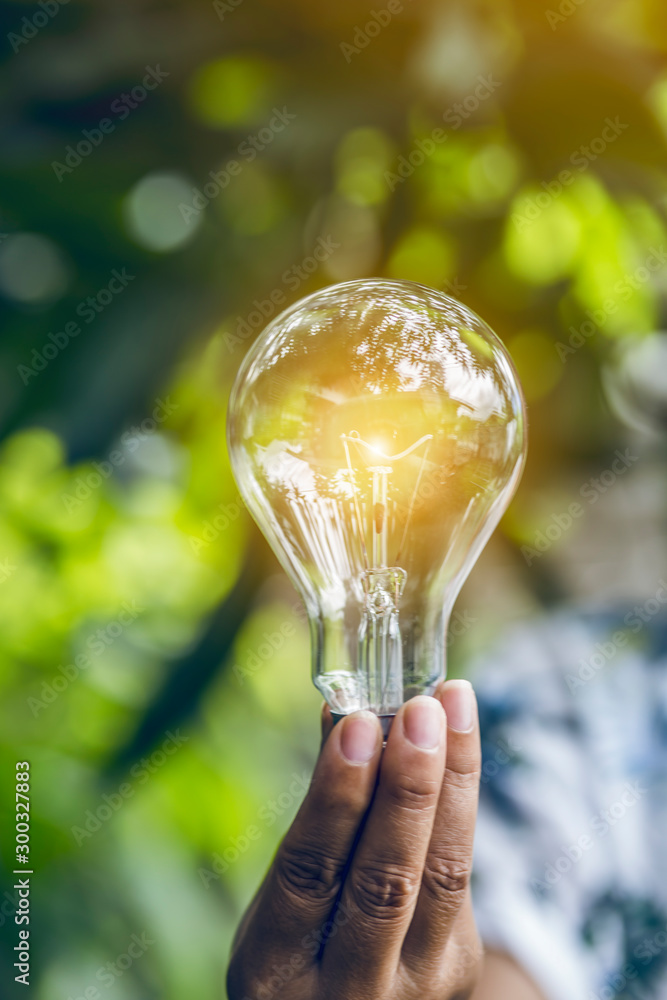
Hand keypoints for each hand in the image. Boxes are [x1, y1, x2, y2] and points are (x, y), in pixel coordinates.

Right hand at [227, 680, 482, 999]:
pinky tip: (459, 747)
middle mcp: (347, 994)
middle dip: (408, 788)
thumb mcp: (280, 902)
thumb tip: (342, 714)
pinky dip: (460, 803)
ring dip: (451, 783)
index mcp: (276, 970)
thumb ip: (315, 815)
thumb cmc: (301, 946)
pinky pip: (459, 876)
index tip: (359, 724)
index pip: (309, 875)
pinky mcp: (459, 972)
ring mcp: (413, 991)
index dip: (336, 797)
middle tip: (421, 711)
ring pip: (441, 878)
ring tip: (453, 706)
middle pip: (385, 884)